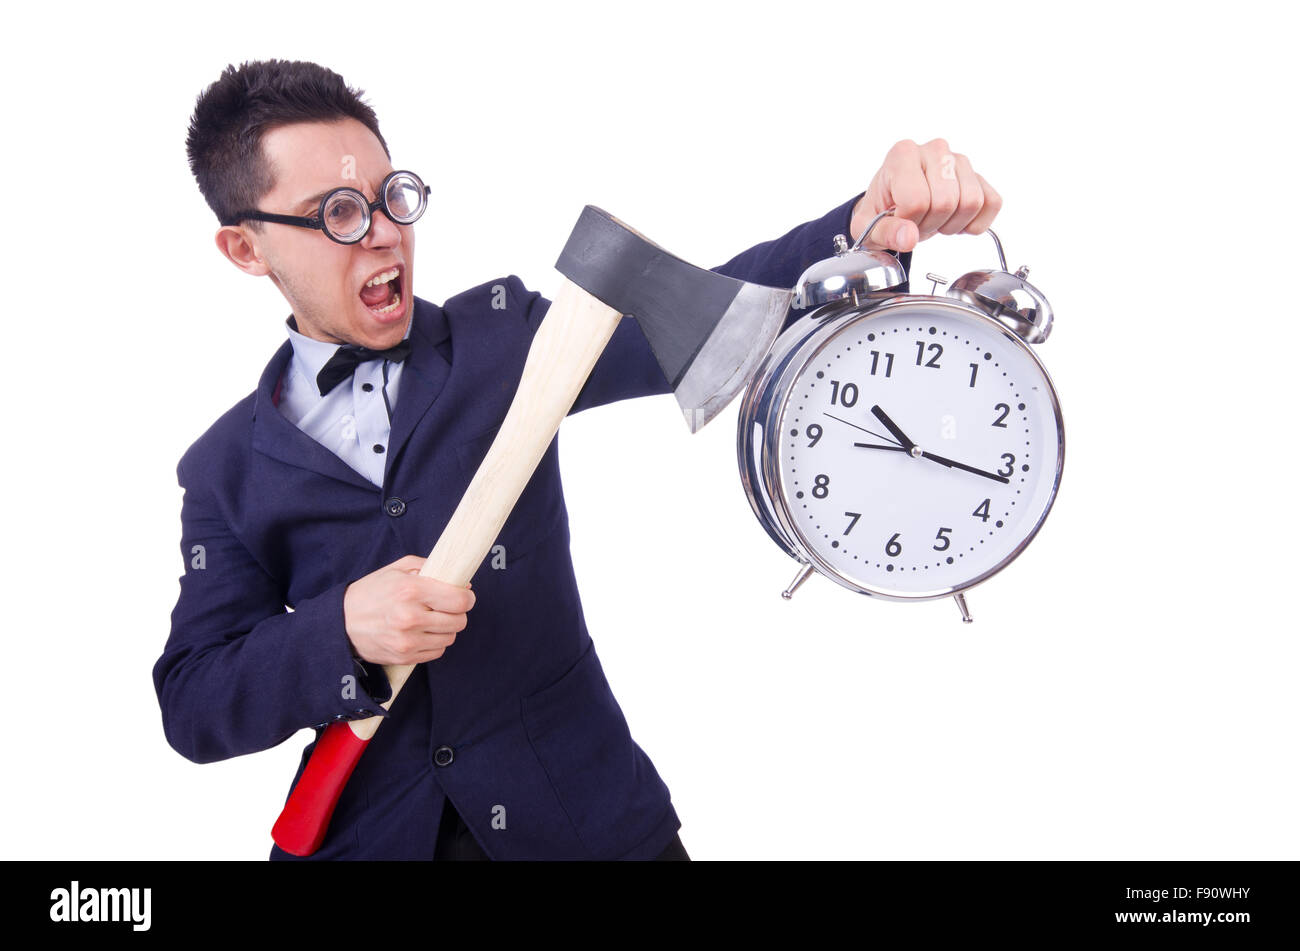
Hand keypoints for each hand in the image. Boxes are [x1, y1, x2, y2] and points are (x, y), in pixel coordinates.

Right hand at [343, 555, 475, 664]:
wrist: (341, 623)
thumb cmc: (371, 592)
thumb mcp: (397, 569)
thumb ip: (430, 568)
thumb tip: (460, 581)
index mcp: (410, 590)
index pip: (459, 600)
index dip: (467, 597)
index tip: (464, 595)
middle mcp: (410, 617)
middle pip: (459, 620)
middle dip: (457, 612)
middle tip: (447, 607)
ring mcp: (408, 640)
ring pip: (450, 637)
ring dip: (446, 628)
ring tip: (431, 619)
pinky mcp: (405, 657)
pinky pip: (437, 651)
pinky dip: (435, 641)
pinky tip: (422, 632)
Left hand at [850, 139, 1001, 252]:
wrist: (896, 204)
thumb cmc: (882, 211)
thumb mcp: (868, 226)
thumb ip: (884, 232)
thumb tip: (908, 237)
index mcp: (902, 154)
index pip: (916, 200)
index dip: (909, 222)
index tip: (900, 220)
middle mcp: (934, 149)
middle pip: (946, 202)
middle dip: (931, 224)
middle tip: (918, 222)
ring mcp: (959, 160)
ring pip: (971, 203)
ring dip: (952, 224)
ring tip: (934, 219)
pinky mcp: (979, 175)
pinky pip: (992, 203)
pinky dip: (975, 223)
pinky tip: (954, 220)